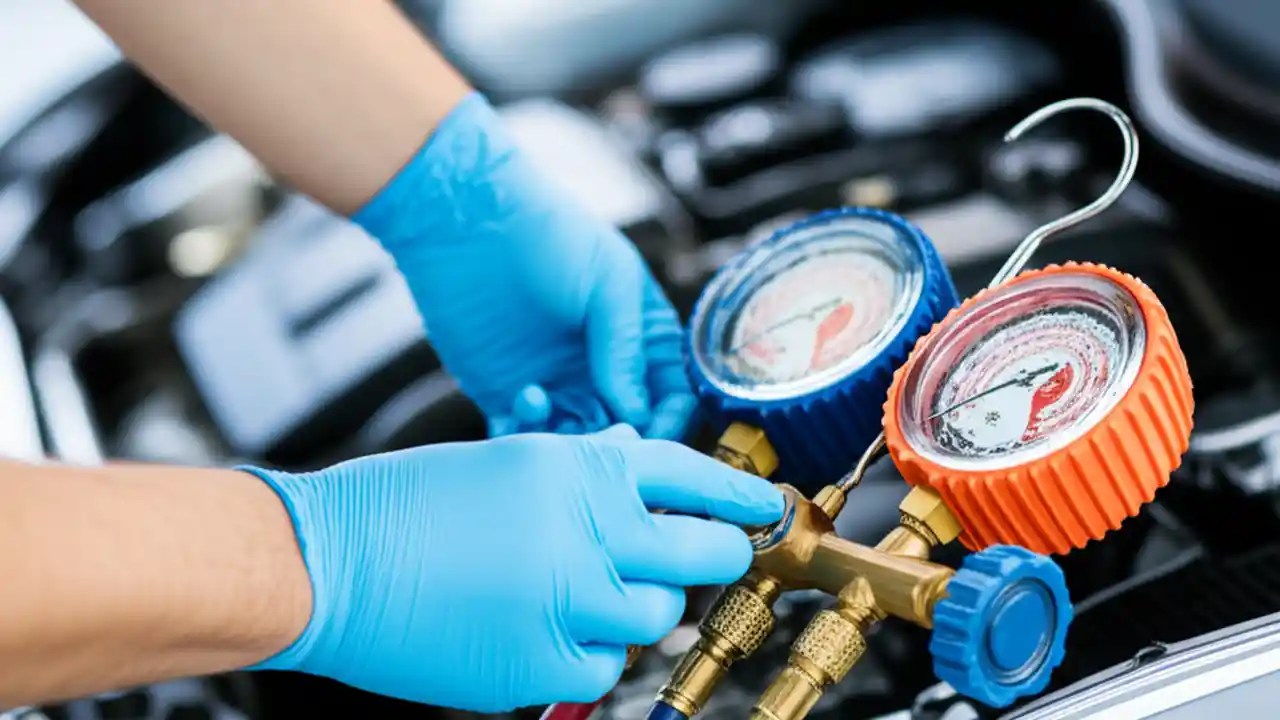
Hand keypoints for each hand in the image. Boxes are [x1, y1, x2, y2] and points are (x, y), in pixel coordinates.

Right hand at [242, 425, 783, 711]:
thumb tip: (636, 466)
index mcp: (573, 467)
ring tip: (586, 596)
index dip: (734, 495)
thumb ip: (579, 470)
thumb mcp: (501, 462)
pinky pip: (606, 669)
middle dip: (714, 557)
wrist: (324, 561)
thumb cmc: (401, 505)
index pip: (686, 474)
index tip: (763, 510)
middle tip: (709, 561)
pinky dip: (591, 657)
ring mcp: (567, 599)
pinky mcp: (540, 664)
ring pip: (658, 614)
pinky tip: (550, 636)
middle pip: (701, 553)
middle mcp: (583, 527)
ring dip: (637, 607)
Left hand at [354, 91, 694, 438]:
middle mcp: (605, 369)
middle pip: (630, 430)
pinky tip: (526, 398)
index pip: (674, 396)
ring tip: (563, 427)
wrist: (467, 223)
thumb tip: (636, 414)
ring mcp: (560, 386)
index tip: (652, 437)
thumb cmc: (550, 236)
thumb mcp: (608, 281)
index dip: (670, 421)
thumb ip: (626, 349)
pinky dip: (530, 436)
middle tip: (606, 444)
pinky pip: (528, 437)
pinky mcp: (510, 395)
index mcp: (642, 339)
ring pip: (581, 442)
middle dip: (622, 444)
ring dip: (576, 445)